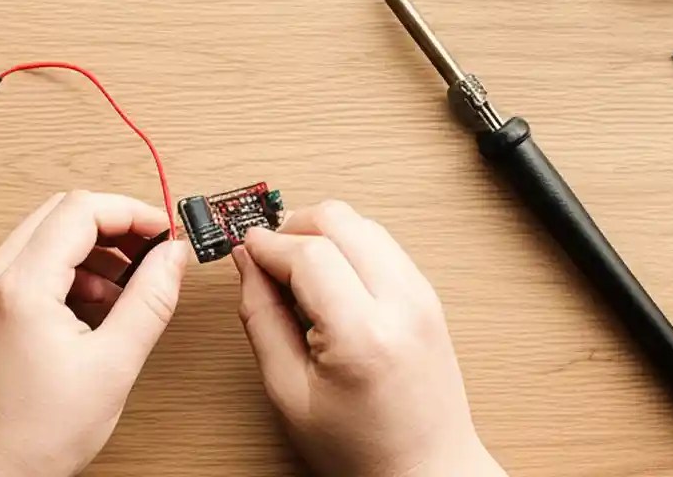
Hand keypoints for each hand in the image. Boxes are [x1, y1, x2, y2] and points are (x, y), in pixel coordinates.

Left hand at [0, 191, 190, 476]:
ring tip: (128, 288)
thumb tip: (172, 256)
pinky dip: (67, 272)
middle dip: (112, 226)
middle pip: (59, 214)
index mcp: (20, 288)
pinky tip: (95, 307)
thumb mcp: (113, 365)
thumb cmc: (36, 437)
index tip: (162, 231)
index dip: (130, 212)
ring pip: (43, 237)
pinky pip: (28, 267)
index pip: (80, 210)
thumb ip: (150, 300)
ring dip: (90, 250)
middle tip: (150, 251)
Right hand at [234, 201, 506, 476]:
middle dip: (293, 225)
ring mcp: (422, 296)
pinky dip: (348, 246)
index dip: (266, 244)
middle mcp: (402, 305)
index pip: (307, 253)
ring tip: (295, 271)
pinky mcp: (428, 296)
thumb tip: (246, 264)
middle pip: (340, 220)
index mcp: (363, 334)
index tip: (243, 249)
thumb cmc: (363, 448)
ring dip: (323, 233)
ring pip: (363, 224)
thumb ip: (261, 319)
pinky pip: (382, 244)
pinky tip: (327, 278)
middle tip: (267, 253)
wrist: (426, 469)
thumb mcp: (288, 391)